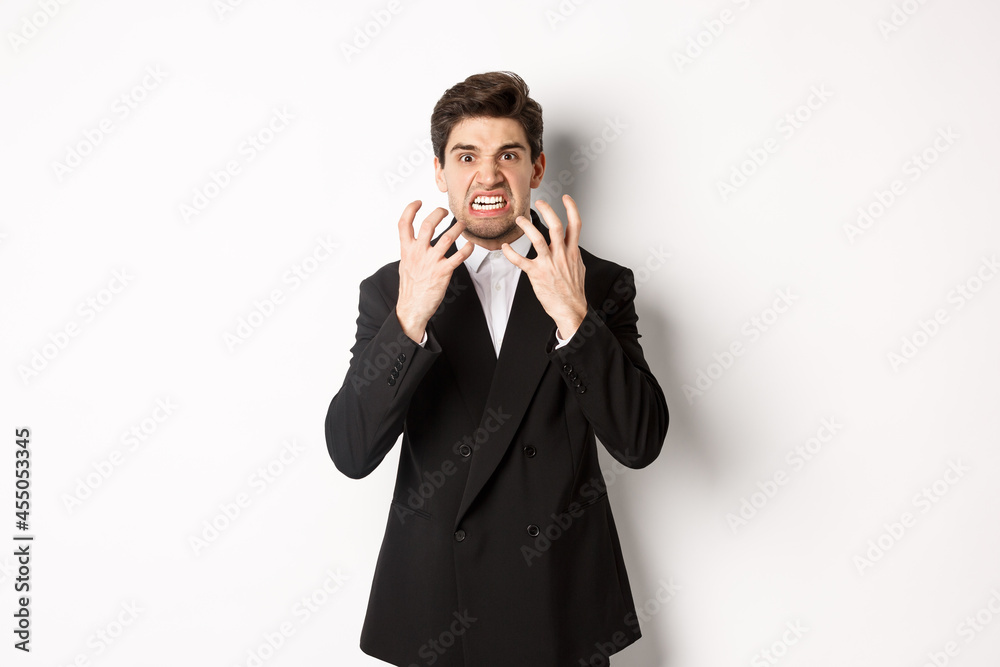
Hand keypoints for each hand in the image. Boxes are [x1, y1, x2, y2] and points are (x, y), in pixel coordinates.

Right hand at [396, 201, 473, 342]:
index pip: (404, 223)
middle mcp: (418, 253)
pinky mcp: (443, 272)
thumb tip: (415, 242)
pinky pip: (458, 256)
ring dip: (457, 228)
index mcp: (406, 250)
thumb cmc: (410, 288)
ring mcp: (431, 261)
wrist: (412, 308)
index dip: (410, 209)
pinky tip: (471, 245)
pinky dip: (467, 248)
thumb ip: (410, 251)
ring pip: (446, 237)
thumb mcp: (405, 265)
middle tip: (445, 211)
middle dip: (438, 213)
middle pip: (427, 225)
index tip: (418, 202)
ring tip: (463, 224)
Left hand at [501, 194, 587, 339]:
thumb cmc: (574, 291)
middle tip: (539, 202)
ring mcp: (549, 264)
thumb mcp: (579, 268)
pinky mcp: (536, 274)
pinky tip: (505, 247)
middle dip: (548, 211)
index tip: (566, 198)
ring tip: (519, 219)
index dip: (572, 208)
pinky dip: (510, 253)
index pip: (576, 225)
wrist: (570, 309)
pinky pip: (520, 260)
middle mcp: (561, 255)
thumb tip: (572, 247)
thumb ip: (573, 254)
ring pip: (537, 239)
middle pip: (556, 226)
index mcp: (572, 252)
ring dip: (527, 227)